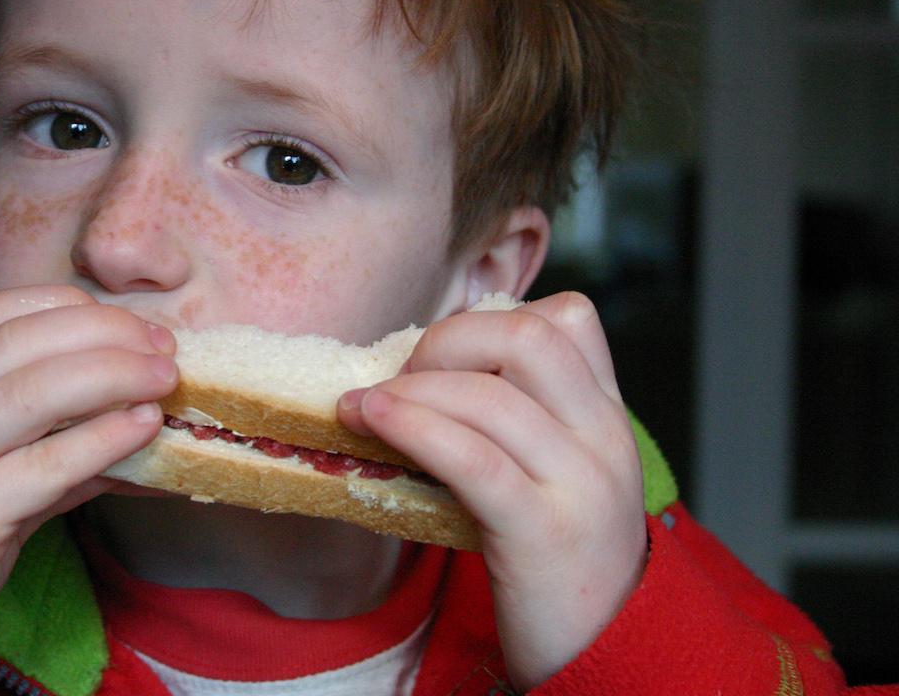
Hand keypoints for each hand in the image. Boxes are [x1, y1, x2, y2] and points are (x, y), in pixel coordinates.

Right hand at [0, 285, 176, 695]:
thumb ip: (53, 451)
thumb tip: (137, 429)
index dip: (72, 308)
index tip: (130, 323)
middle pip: (22, 343)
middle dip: (106, 334)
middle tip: (164, 349)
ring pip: (30, 393)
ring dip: (112, 375)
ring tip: (164, 380)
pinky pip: (39, 467)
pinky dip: (100, 440)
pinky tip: (142, 430)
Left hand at [338, 292, 646, 692]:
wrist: (604, 649)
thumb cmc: (558, 556)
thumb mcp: (557, 471)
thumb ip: (518, 419)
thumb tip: (421, 373)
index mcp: (604, 414)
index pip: (567, 317)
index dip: (492, 319)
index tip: (444, 357)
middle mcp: (603, 437)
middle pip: (527, 338)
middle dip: (448, 341)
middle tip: (405, 377)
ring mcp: (580, 484)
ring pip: (489, 398)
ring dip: (409, 391)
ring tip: (362, 407)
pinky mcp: (544, 532)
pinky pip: (474, 459)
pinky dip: (414, 428)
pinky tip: (373, 422)